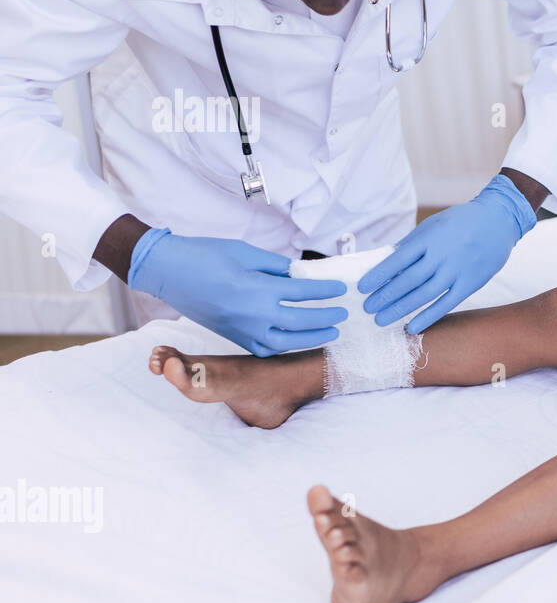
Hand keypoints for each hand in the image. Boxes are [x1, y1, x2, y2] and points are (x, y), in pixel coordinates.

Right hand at [128, 228, 347, 356]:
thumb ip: (277, 266)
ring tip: (330, 334)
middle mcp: (253, 315)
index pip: (303, 293)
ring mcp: (242, 330)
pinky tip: (297, 342)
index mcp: (258, 289)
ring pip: (286, 344)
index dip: (326, 291)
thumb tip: (301, 275)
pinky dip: (284, 349)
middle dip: (326, 319)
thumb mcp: (246, 252)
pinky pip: (264, 350)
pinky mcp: (233, 337)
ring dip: (311, 340)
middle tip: (343, 314)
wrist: (168, 272)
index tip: (341, 289)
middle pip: (301, 322)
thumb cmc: (205, 256)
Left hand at [358, 174, 537, 333]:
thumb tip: (385, 263)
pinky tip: (412, 327)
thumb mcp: (432, 225)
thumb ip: (411, 245)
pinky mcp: (471, 283)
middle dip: (385, 295)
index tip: (362, 287)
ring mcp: (457, 270)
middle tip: (367, 308)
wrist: (498, 221)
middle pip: (408, 280)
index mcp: (429, 238)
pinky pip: (447, 303)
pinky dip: (428, 316)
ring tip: (381, 319)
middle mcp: (442, 255)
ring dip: (400, 308)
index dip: (379, 274)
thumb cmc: (460, 222)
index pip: (398, 259)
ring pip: (424, 294)